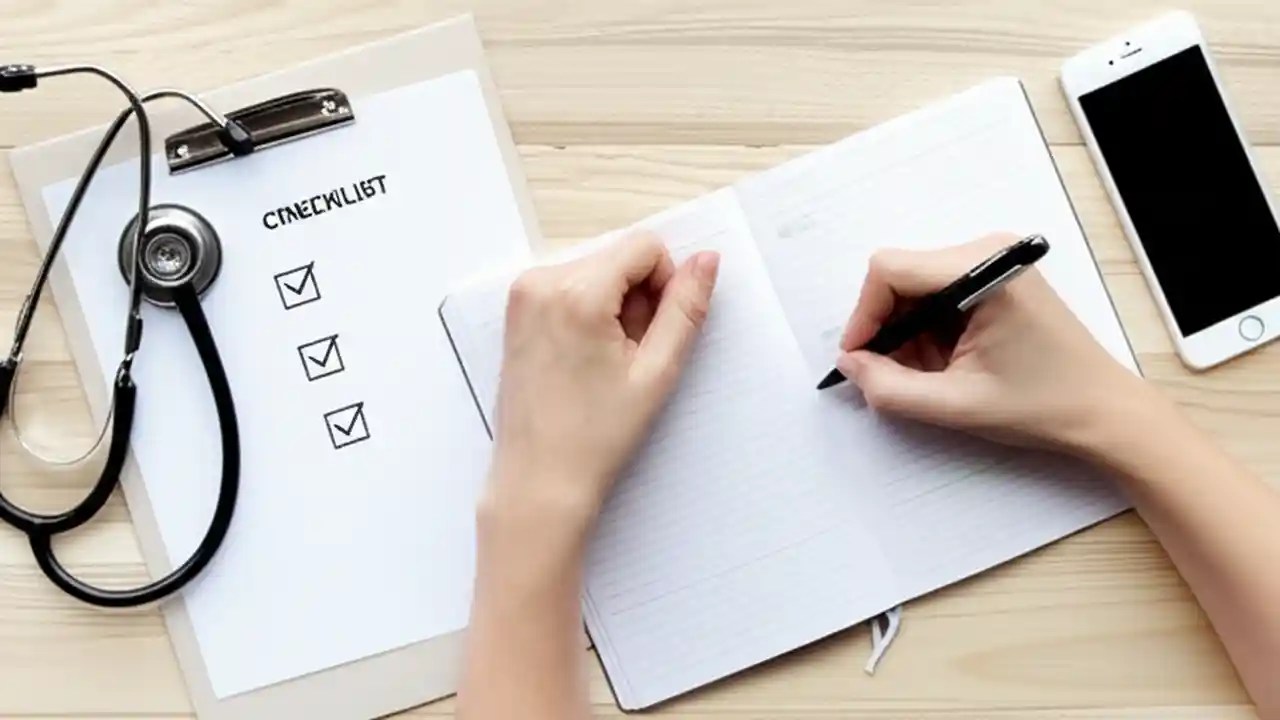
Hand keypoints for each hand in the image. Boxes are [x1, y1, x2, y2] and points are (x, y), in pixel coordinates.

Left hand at [488, 232, 720, 526]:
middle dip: (636, 298)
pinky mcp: (516, 311)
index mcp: (575, 292)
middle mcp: (540, 282)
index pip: (644, 246)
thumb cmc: (594, 437)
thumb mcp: (657, 371)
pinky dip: (588, 312)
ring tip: (604, 362)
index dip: (665, 283)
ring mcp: (522, 295)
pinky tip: (585, 358)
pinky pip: (569, 287)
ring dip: (613, 306)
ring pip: (596, 271)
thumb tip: (706, 260)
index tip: (654, 333)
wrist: (539, 480)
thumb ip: (686, 308)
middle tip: (628, 356)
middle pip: (618, 257)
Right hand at [836, 232, 1156, 451]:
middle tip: (892, 374)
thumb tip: (850, 364)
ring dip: (908, 332)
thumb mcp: (956, 405)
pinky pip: (937, 294)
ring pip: (914, 286)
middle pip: (900, 275)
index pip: (890, 270)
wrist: (1102, 411)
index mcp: (984, 271)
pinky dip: (928, 330)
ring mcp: (994, 261)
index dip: (863, 316)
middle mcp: (988, 251)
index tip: (859, 358)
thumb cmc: (1043, 405)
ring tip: (931, 374)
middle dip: (887, 327)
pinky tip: (947, 362)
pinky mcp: (996, 278)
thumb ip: (891, 388)